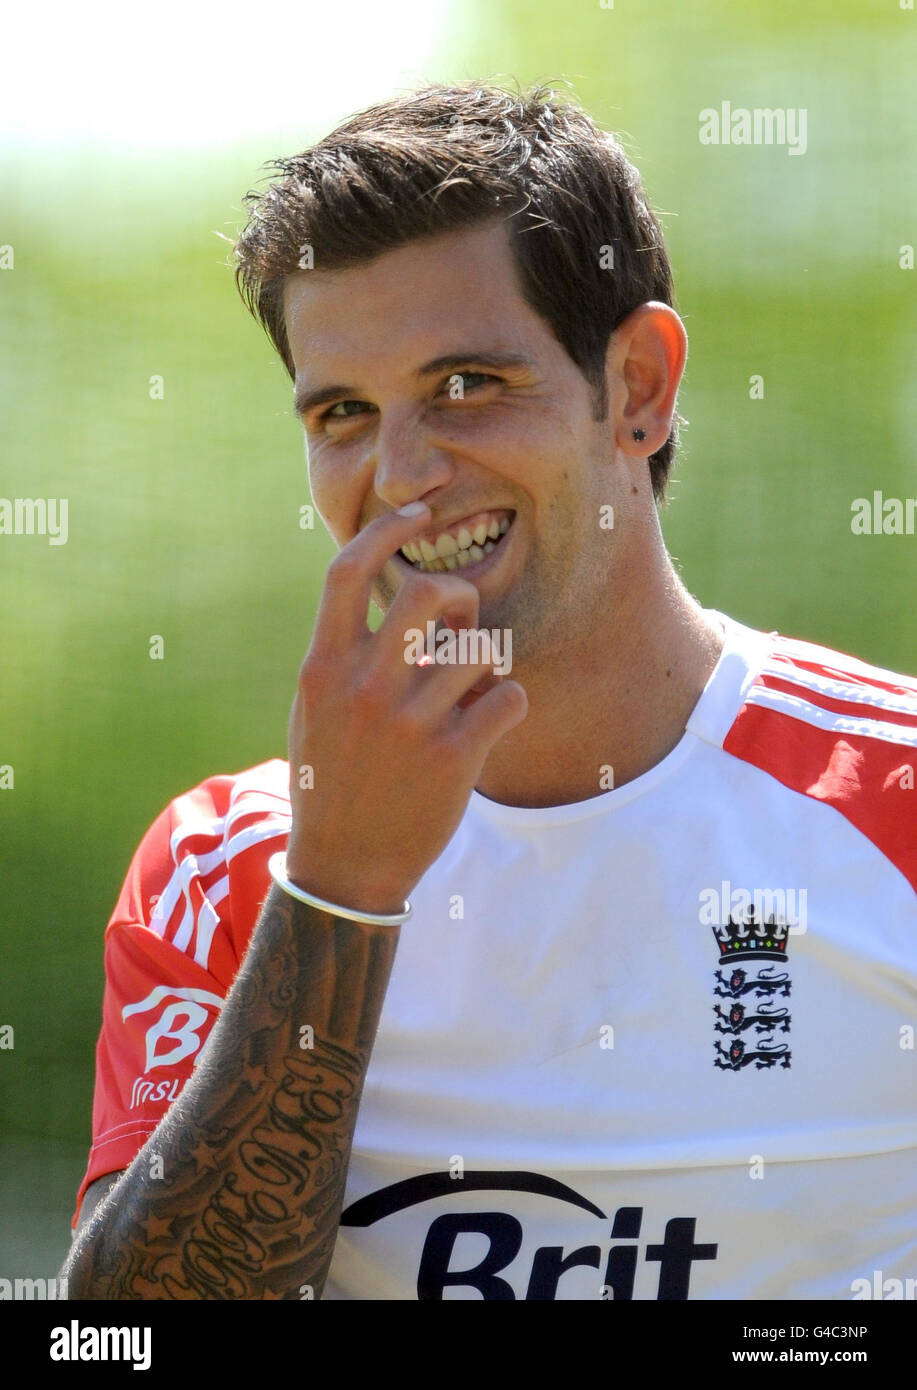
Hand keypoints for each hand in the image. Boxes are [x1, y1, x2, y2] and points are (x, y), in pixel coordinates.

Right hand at [285, 503, 527, 914]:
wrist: (343, 866)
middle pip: (428, 593)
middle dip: (459, 596)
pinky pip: (509, 698)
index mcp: (323, 668)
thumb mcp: (315, 710)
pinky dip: (510, 702)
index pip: (346, 572)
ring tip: (476, 685)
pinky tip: (491, 720)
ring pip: (480, 647)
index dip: (385, 530)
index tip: (417, 515)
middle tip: (461, 624)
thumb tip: (375, 593)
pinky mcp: (453, 760)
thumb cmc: (331, 780)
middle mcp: (363, 688)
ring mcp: (409, 724)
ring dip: (489, 659)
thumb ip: (341, 653)